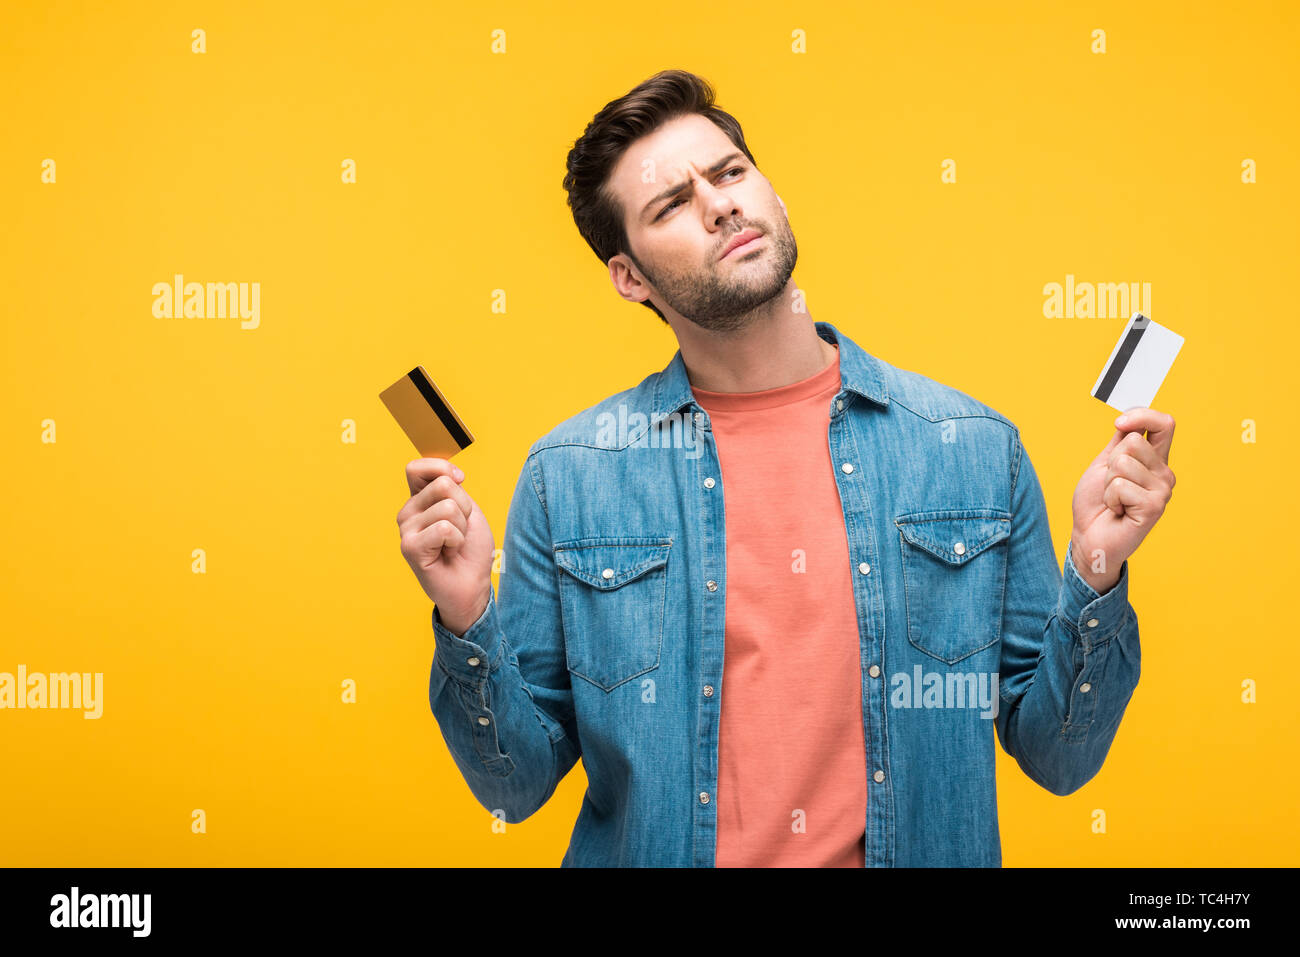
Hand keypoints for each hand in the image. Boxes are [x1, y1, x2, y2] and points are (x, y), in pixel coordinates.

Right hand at [396, 458, 494, 635]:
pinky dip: (456, 540)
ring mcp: (406, 530)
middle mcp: (408, 512)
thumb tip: (449, 476)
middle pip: (443, 485)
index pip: (417, 468)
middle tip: (459, 530)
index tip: (460, 480)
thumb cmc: (470, 548)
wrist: (473, 583)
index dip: (443, 468)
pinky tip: (448, 553)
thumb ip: (452, 487)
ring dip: (462, 527)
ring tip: (453, 544)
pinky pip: (444, 528)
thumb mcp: (467, 508)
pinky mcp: (409, 547)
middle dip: (464, 507)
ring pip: (448, 507)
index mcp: (419, 499)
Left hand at [1069, 408, 1175, 593]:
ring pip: (1123, 463)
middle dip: (1110, 462)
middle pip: (1134, 441)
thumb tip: (1129, 418)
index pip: (1164, 424)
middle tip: (1111, 486)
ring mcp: (1162, 491)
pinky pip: (1120, 486)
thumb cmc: (1096, 502)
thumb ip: (1120, 441)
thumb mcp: (1105, 464)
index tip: (1118, 424)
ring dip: (1108, 482)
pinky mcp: (1154, 507)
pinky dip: (1110, 498)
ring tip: (1114, 500)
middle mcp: (1164, 474)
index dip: (1142, 415)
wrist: (1089, 536)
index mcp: (1155, 460)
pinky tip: (1117, 511)